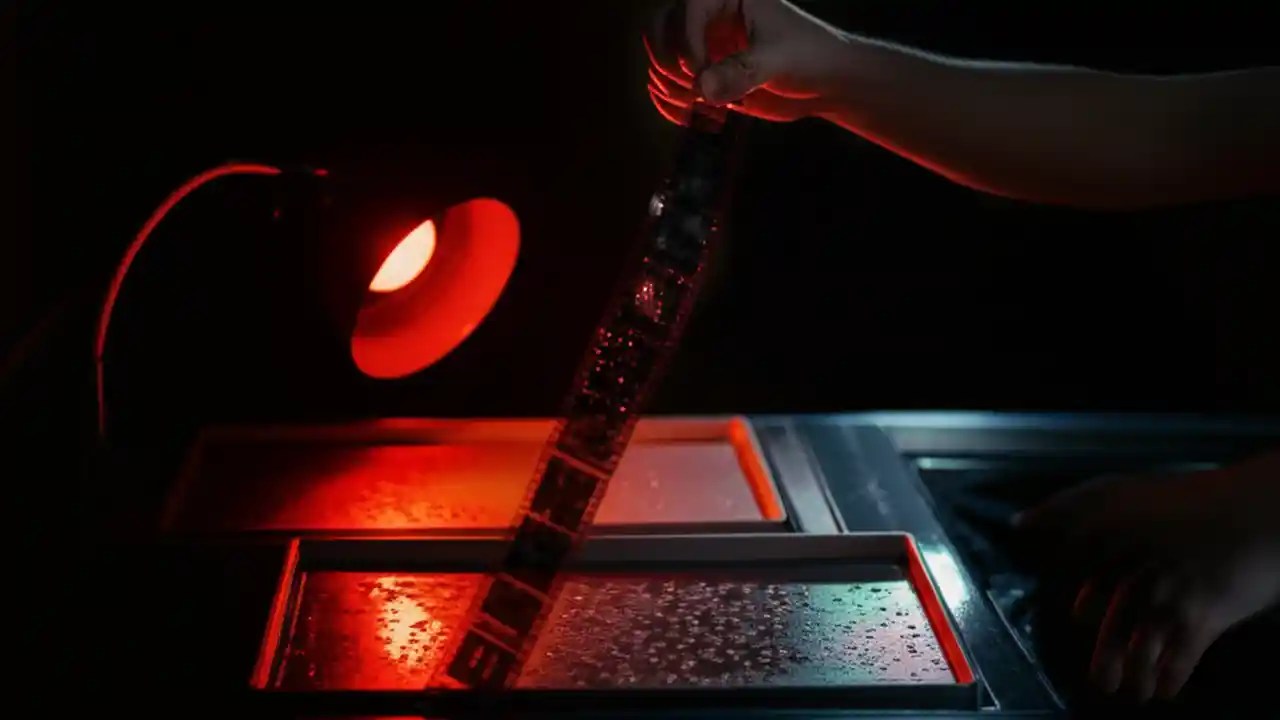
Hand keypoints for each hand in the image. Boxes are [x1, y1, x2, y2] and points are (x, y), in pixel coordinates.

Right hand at [644, 0, 853, 124]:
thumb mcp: (779, 59)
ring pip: (659, 59)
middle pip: (659, 28)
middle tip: (694, 89)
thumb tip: (704, 90)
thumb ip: (743, 72)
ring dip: (670, 87)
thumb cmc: (809, 57)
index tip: (702, 72)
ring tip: (701, 105)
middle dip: (669, 63)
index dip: (687, 40)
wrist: (825, 82)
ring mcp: (702, 45)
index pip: (687, 7)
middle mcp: (708, 16)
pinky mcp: (702, 75)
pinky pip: (666, 85)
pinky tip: (690, 117)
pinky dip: (669, 104)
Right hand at [1016, 455, 1279, 701]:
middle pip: (1121, 620)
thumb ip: (1062, 510)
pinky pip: (1185, 657)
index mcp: (1125, 548)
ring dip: (1137, 671)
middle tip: (1098, 681)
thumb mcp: (1106, 499)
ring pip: (1147, 643)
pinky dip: (1174, 676)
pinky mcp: (1206, 622)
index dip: (1089, 602)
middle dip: (1108, 650)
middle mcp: (1148, 577)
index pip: (1098, 580)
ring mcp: (1178, 600)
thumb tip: (1019, 522)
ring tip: (1128, 695)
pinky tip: (1163, 692)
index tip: (1078, 617)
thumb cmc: (1173, 505)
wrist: (1243, 523)